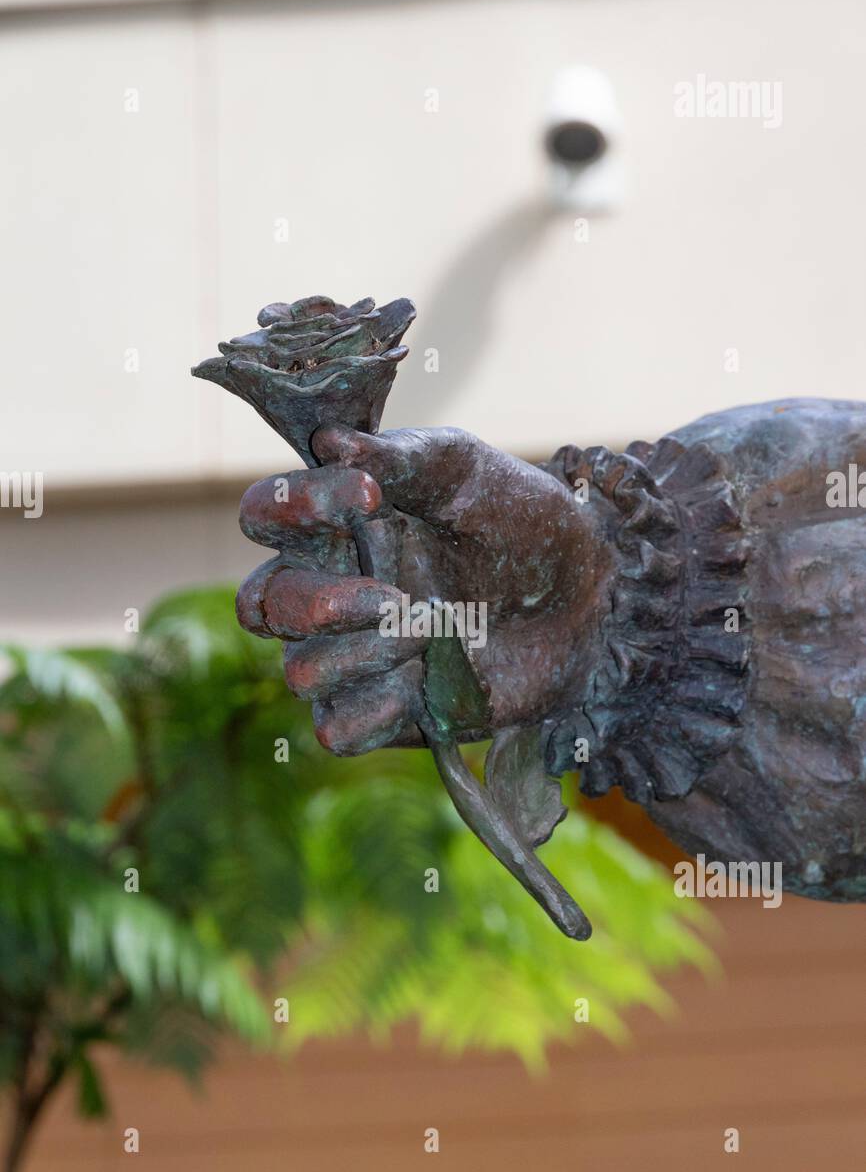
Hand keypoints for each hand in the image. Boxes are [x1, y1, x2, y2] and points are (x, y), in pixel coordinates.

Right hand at [236, 425, 608, 755]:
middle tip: (396, 595)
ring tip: (430, 634)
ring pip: (300, 672)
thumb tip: (329, 441)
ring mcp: (355, 657)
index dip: (291, 507)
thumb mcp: (468, 472)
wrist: (593, 601)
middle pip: (263, 606)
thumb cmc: (526, 524)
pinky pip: (336, 730)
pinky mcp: (385, 714)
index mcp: (339, 525)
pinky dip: (375, 710)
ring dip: (365, 655)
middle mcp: (333, 590)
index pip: (265, 515)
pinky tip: (421, 684)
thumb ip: (401, 456)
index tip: (368, 495)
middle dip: (320, 604)